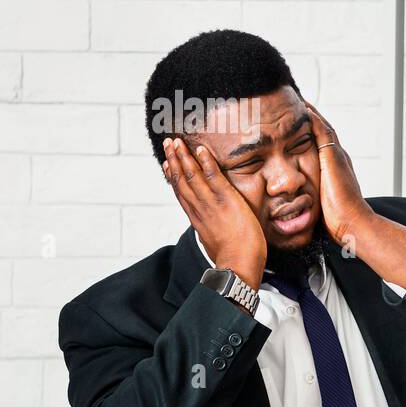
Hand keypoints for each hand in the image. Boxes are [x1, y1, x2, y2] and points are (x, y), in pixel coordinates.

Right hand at [162, 136, 264, 290]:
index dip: (173, 177)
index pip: (181, 194)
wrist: (238, 265)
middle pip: (182, 180)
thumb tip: (214, 233)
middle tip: (168, 143)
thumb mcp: (216, 243)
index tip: (166, 164)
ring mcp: (211, 204)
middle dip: (174, 160)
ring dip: (184, 156)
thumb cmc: (234, 259)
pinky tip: (200, 149)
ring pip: (192, 176)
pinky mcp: (226, 200)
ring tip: (177, 141)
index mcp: (197, 219)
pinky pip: (213, 177)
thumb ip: (212, 232)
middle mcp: (199, 209)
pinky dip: (205, 162)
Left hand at [305, 100, 372, 246]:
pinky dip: (314, 118)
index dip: (310, 132)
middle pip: (323, 132)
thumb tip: (295, 205)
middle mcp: (338, 158)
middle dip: (311, 118)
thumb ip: (311, 198)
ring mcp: (337, 156)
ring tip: (298, 100)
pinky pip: (322, 131)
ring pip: (323, 127)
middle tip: (296, 104)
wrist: (353, 222)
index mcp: (335, 169)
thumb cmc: (337, 220)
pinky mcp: (333, 156)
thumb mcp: (320, 205)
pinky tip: (303, 108)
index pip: (321, 145)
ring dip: (311, 113)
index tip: (297, 124)